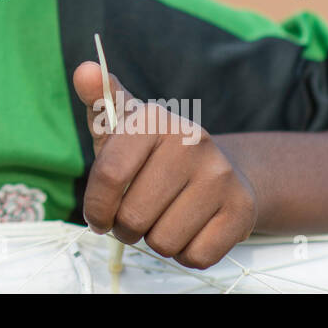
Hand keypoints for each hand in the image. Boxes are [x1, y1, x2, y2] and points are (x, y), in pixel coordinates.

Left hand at [71, 62, 257, 269]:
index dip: (96, 206)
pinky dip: (185, 253)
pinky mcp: (242, 209)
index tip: (98, 216)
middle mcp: (192, 141)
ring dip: (155, 240)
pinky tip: (189, 228)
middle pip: (134, 215)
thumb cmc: (153, 154)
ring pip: (164, 241)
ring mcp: (221, 175)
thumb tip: (84, 70)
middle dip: (126, 226)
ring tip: (163, 218)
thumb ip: (99, 101)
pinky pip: (195, 257)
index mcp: (155, 119)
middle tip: (135, 216)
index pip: (110, 175)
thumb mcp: (123, 127)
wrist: (219, 170)